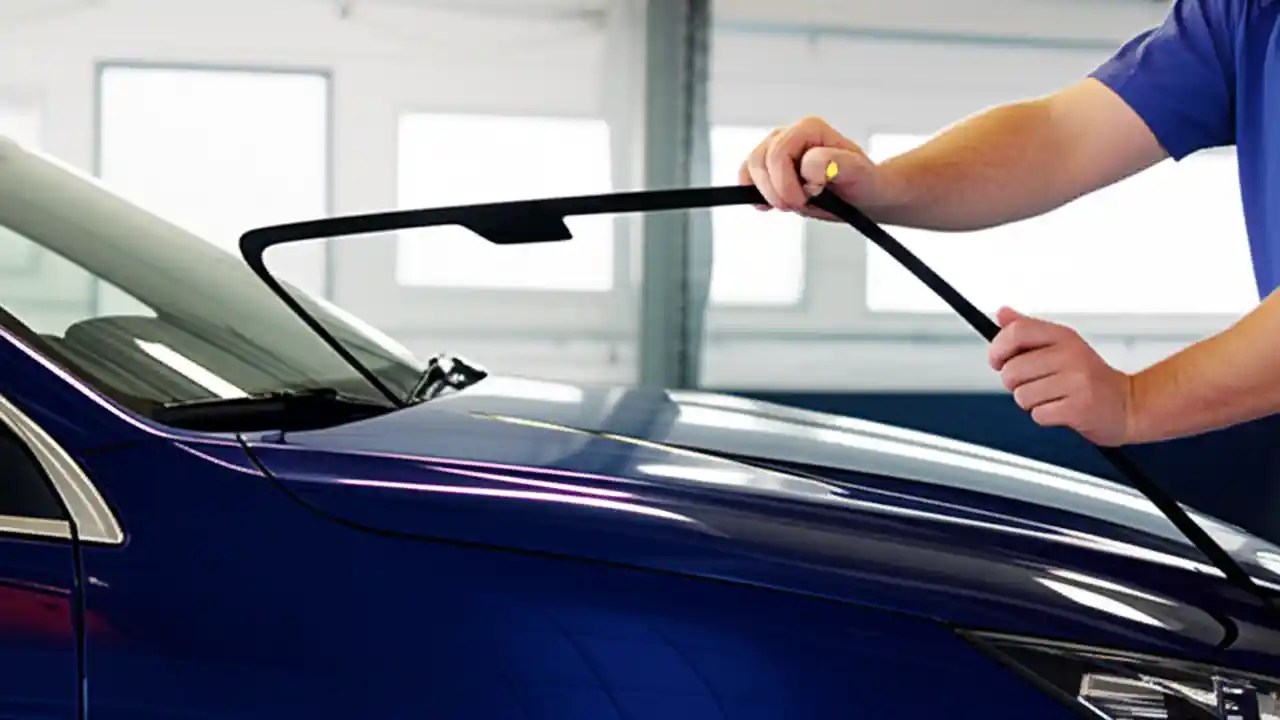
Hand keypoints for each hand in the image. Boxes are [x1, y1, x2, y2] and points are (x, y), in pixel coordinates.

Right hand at [738, 116, 885, 220]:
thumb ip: (837, 164)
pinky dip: (753, 193)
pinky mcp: (769, 167)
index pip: (778, 153)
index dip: (785, 182)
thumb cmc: (862, 182)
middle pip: (759, 160)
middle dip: (774, 190)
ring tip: (790, 204)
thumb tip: (810, 165)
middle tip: (796, 205)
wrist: (861, 193)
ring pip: (750, 169)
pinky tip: (769, 205)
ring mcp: (776, 149)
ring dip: (767, 194)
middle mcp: (789, 134)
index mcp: (809, 129)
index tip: (805, 199)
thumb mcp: (859, 173)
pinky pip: (747, 177)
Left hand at [990, 307, 1134, 445]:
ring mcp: (1076, 381)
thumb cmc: (1089, 377)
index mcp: (1064, 336)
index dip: (998, 348)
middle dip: (1015, 383)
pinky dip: (1045, 416)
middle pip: (1011, 370)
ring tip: (1053, 397)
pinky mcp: (1079, 407)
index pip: (1017, 331)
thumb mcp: (1062, 345)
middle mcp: (1070, 355)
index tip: (997, 360)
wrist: (1129, 405)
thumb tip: (1002, 313)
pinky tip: (1062, 409)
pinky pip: (1038, 414)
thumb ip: (1029, 330)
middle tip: (1036, 384)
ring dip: (1031, 402)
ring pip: (1021, 396)